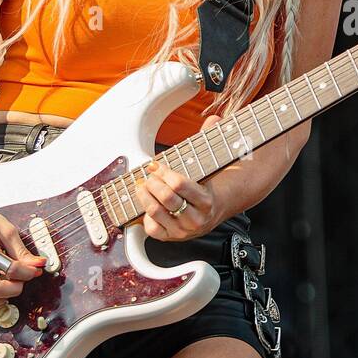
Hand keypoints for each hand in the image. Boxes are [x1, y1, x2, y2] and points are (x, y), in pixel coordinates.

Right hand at [0, 199, 44, 310]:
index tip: (36, 269)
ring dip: (1, 298)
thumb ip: (21, 250)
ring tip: (10, 285)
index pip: (8, 269)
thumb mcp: (6, 229)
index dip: (28, 272)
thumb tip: (38, 264)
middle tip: (22, 279)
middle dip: (15, 288)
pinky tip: (0, 289)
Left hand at [135, 116, 226, 241]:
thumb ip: (211, 141)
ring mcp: (182, 230)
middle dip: (153, 183)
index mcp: (207, 201)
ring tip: (142, 185)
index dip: (163, 172)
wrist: (213, 212)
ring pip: (156, 212)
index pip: (179, 185)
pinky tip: (147, 203)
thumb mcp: (211, 164)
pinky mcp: (171, 237)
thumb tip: (215, 119)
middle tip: (148, 175)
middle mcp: (196, 219)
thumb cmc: (207, 186)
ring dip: (144, 196)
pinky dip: (145, 216)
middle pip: (166, 198)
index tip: (155, 165)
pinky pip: (152, 228)